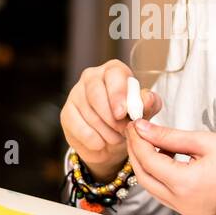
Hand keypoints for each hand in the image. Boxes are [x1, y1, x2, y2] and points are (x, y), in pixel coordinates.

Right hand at [60, 59, 162, 180]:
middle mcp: (92, 77)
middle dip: (111, 117)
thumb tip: (147, 99)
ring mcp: (76, 94)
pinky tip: (101, 143)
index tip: (122, 113)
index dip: (117, 94)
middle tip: (123, 131)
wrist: (111, 142)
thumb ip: (149, 104)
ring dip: (106, 131)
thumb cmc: (129, 120)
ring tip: (116, 138)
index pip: (114, 74)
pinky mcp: (66, 113)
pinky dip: (93, 140)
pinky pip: (78, 128)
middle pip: (96, 93)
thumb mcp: (144, 112)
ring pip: (88, 113)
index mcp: (114, 70)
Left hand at [125, 118, 215, 214]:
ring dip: (146, 165)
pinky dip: (159, 176)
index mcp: (185, 184)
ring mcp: (186, 210)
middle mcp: (181, 202)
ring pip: (152, 188)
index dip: (138, 140)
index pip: (148, 160)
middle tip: (135, 132)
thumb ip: (170, 136)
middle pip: (144, 177)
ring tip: (149, 141)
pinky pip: (165, 194)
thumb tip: (143, 129)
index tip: (134, 123)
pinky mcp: (191, 211)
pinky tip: (163, 158)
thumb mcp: (206, 141)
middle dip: (136, 153)